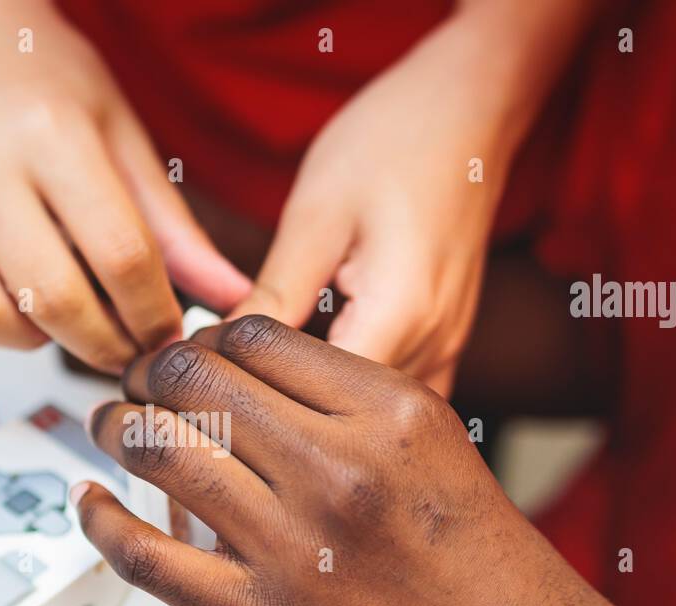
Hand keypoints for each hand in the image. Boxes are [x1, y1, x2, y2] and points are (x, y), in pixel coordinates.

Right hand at [0, 0, 249, 371]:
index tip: (166, 332)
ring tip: (55, 323)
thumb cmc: (46, 77)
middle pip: (50, 295)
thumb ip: (174, 226)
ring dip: (28, 341)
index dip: (153, 313)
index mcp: (51, 133)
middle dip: (102, 343)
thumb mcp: (124, 135)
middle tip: (123, 347)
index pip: (118, 254)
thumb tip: (230, 295)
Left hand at [72, 315, 675, 605]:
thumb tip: (250, 373)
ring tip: (111, 426)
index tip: (192, 353)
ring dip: (115, 428)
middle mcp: (339, 468)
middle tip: (138, 382)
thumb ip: (349, 402)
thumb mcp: (440, 449)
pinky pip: (148, 557)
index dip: (205, 338)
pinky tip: (89, 505)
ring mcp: (295, 547)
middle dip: (150, 371)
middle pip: (194, 380)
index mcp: (391, 411)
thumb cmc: (490, 571)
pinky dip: (102, 524)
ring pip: (159, 450)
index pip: (254, 335)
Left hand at [231, 2, 595, 393]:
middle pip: (351, 425)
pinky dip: (355, 409)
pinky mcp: (445, 343)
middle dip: (284, 418)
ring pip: (377, 423)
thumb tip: (220, 354)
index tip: (208, 389)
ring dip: (320, 419)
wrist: (467, 111)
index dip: (258, 401)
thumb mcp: (315, 214)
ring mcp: (447, 349)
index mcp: (401, 313)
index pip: (321, 402)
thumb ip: (275, 294)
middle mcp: (434, 344)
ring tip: (258, 402)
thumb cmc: (393, 142)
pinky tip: (312, 397)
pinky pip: (398, 403)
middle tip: (221, 401)